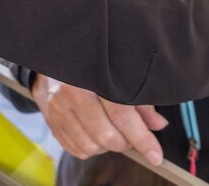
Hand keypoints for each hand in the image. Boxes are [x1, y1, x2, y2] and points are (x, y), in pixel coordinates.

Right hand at [32, 74, 167, 164]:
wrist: (55, 54)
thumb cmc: (91, 62)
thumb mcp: (120, 72)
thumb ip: (140, 101)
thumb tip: (158, 125)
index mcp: (92, 77)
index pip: (122, 117)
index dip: (142, 140)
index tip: (155, 155)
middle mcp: (71, 93)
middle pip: (105, 136)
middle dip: (126, 144)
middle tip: (133, 137)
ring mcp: (57, 108)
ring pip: (89, 147)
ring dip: (107, 147)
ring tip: (113, 133)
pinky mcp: (50, 120)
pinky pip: (74, 149)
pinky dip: (90, 149)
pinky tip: (95, 135)